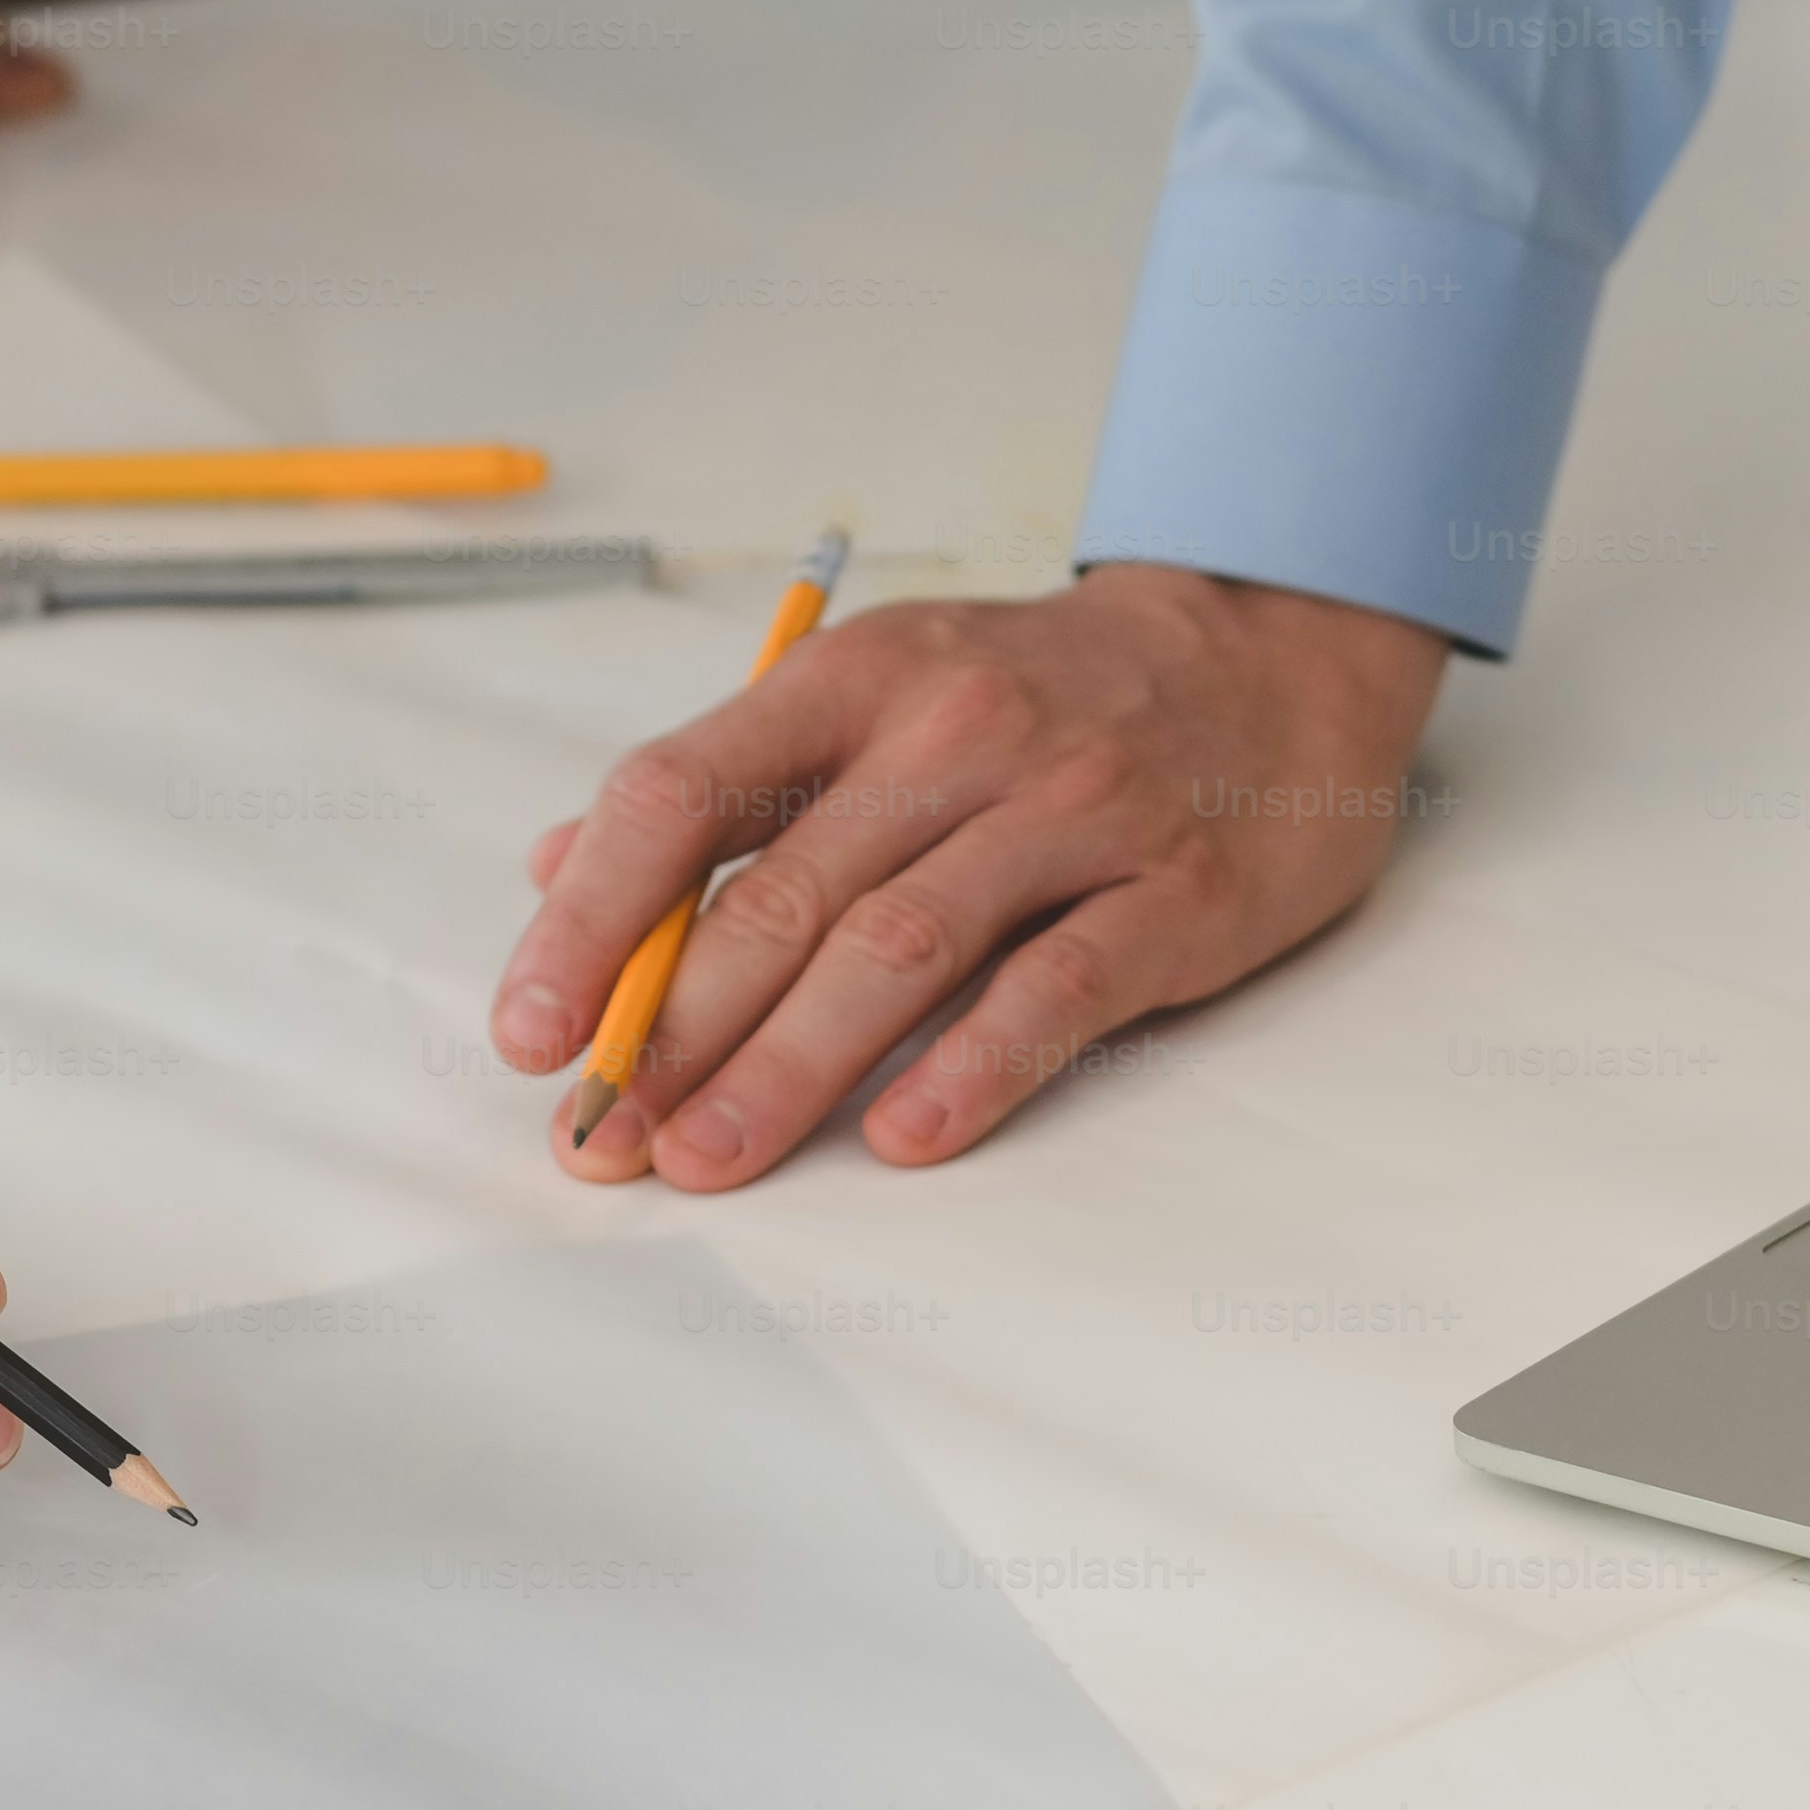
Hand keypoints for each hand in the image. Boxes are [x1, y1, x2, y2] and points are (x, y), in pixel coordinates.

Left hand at [485, 566, 1453, 1189]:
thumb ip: (724, 788)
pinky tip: (902, 1136)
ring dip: (788, 1069)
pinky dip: (973, 1066)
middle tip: (603, 1137)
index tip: (535, 1033)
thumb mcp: (874, 693)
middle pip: (780, 896)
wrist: (1273, 649)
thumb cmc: (1039, 696)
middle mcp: (954, 733)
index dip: (592, 921)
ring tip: (706, 1160)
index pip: (682, 793)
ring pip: (899, 949)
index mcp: (855, 682)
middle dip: (674, 1034)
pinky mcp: (1175, 893)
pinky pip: (1058, 989)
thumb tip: (553, 870)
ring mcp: (1071, 811)